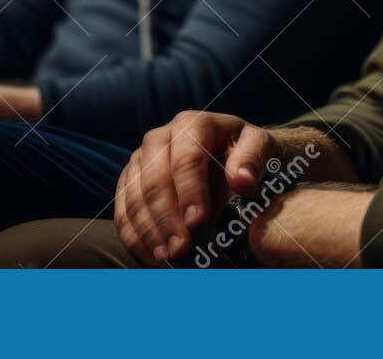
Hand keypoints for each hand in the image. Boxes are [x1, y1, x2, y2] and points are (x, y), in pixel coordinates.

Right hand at [114, 111, 280, 265]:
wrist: (228, 154)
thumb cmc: (246, 153)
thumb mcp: (260, 147)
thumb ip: (253, 158)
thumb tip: (241, 181)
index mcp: (192, 124)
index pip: (186, 158)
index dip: (190, 191)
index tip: (197, 221)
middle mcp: (159, 138)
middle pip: (155, 179)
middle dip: (166, 218)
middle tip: (180, 249)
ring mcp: (140, 160)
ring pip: (134, 197)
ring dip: (148, 231)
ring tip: (167, 258)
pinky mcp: (129, 182)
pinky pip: (122, 210)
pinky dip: (134, 237)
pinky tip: (151, 258)